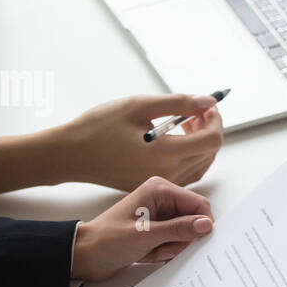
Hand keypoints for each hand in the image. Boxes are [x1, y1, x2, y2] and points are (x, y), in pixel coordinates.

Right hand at [0, 93, 223, 196]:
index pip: (212, 140)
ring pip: (200, 165)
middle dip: (209, 129)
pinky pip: (186, 173)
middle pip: (209, 153)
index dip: (216, 120)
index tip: (207, 106)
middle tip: (194, 111)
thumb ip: (179, 103)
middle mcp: (169, 173)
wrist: (70, 155)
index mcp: (166, 154)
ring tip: (185, 123)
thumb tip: (209, 102)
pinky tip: (175, 139)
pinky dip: (190, 155)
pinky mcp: (153, 184)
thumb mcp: (139, 106)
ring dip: (200, 143)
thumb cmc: (98, 128)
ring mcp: (161, 182)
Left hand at [71, 176, 213, 281]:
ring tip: (152, 251)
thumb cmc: (107, 241)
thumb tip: (206, 224)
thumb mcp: (145, 235)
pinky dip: (166, 251)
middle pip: (193, 220)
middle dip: (182, 240)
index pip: (198, 204)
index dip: (200, 225)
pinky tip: (149, 253)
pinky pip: (176, 241)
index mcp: (159, 190)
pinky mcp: (157, 229)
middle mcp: (162, 199)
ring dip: (173, 247)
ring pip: (186, 233)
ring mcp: (160, 214)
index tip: (191, 242)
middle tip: (163, 248)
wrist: (85, 256)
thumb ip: (178, 229)